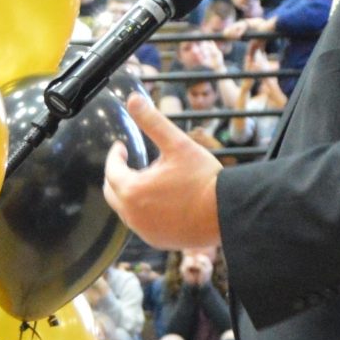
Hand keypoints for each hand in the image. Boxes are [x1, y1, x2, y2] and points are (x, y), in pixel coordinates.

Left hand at [104, 94, 222, 251]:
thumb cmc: (204, 178)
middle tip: (127, 162)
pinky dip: (144, 211)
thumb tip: (133, 98)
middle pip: (112, 192)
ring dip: (130, 193)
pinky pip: (142, 224)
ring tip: (146, 179)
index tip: (121, 147)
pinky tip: (158, 201)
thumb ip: (152, 121)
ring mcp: (144, 231)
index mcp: (132, 190)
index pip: (111, 170)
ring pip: (126, 209)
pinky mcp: (157, 241)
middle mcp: (133, 215)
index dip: (115, 156)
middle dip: (117, 175)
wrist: (227, 213)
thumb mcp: (177, 144)